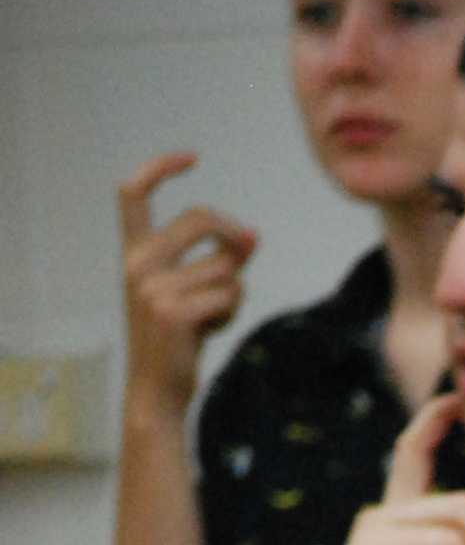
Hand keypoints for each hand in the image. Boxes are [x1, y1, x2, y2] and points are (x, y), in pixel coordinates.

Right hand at [117, 152, 257, 413]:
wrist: (158, 387)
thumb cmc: (180, 335)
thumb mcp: (194, 288)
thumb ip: (220, 258)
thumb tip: (253, 236)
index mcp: (134, 252)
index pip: (132, 194)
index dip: (160, 168)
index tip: (192, 157)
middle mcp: (136, 263)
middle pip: (201, 218)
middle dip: (234, 233)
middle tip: (249, 247)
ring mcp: (152, 288)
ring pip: (226, 267)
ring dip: (234, 290)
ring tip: (211, 314)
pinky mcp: (173, 312)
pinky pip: (231, 294)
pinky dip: (233, 311)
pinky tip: (210, 329)